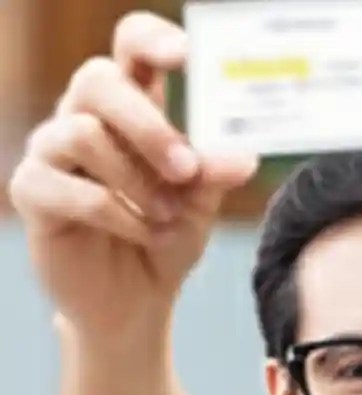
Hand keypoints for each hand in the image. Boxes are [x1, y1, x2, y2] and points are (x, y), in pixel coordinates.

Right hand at [6, 11, 258, 347]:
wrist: (137, 300)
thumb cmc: (168, 235)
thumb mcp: (202, 204)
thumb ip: (214, 173)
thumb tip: (242, 156)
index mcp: (133, 106)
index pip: (130, 47)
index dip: (152, 39)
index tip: (183, 54)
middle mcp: (86, 117)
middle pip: (97, 79)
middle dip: (147, 123)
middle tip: (185, 168)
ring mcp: (52, 151)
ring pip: (81, 133)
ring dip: (135, 180)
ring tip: (166, 215)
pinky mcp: (33, 191)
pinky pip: (68, 188)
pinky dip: (117, 215)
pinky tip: (144, 234)